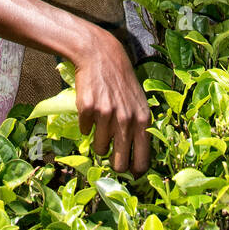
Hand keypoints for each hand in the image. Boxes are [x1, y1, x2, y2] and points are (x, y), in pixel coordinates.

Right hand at [71, 28, 151, 177]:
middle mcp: (126, 120)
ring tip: (101, 124)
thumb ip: (139, 129)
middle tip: (112, 157)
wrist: (101, 55)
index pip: (142, 162)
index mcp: (143, 121)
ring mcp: (106, 115)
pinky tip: (92, 109)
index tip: (130, 174)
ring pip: (100, 149)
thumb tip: (136, 162)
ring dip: (98, 142)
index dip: (135, 173)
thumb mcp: (139, 104)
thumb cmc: (122, 82)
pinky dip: (86, 125)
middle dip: (114, 165)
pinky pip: (85, 131)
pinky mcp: (87, 109)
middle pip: (119, 164)